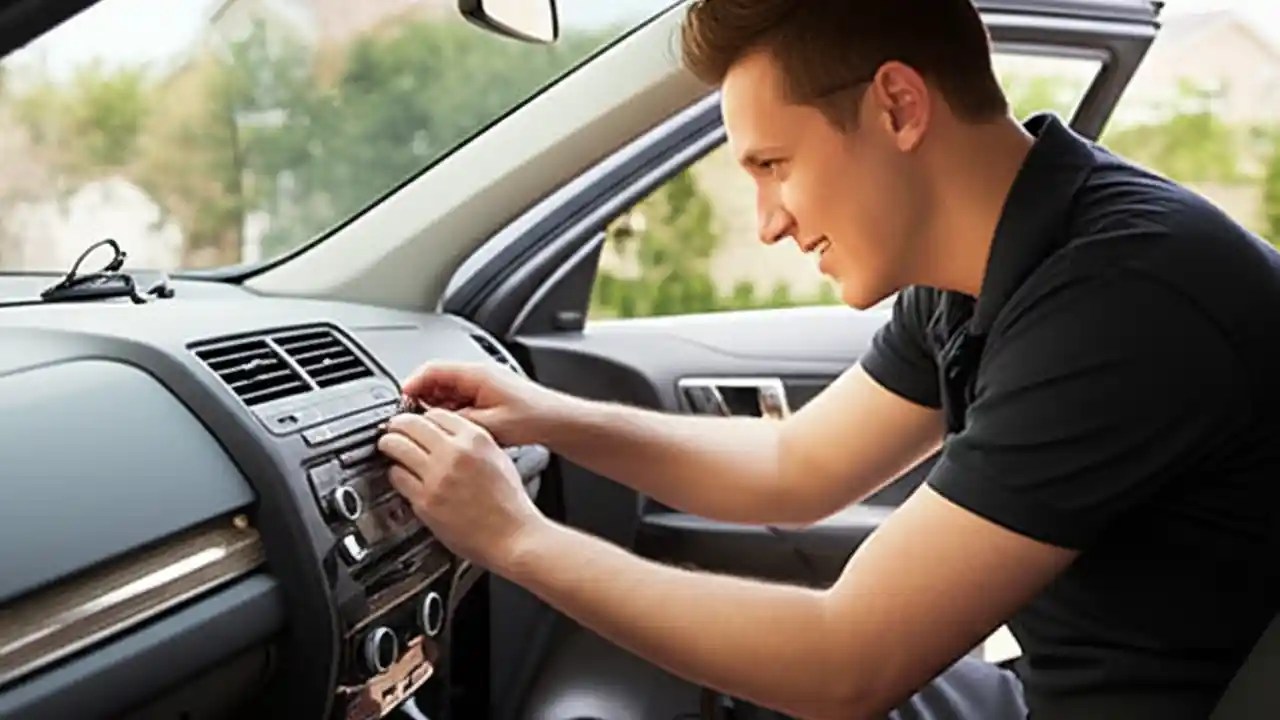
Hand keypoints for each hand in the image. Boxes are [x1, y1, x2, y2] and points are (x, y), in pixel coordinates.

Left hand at [377, 407, 546, 569]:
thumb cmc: (509, 503)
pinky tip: (401, 475)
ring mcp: (437, 477)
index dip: (422, 417)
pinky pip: (397, 477)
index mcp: (476, 439)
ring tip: (389, 447)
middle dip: (397, 425)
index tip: (416, 422)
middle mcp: (455, 453)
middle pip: (410, 424)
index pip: (436, 414)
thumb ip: (472, 441)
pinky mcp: (425, 501)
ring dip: (390, 445)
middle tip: (393, 429)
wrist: (513, 537)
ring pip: (397, 447)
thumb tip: (447, 435)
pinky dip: (396, 473)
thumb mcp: (498, 458)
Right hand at [400, 361, 560, 445]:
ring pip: (447, 390)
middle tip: (413, 419)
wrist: (557, 421)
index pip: (432, 370)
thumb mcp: (488, 426)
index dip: (412, 385)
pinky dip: (451, 410)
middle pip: (437, 379)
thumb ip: (456, 423)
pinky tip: (453, 428)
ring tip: (433, 427)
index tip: (401, 402)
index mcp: (476, 374)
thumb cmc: (532, 418)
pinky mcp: (488, 394)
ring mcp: (483, 383)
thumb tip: (431, 424)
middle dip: (422, 398)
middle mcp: (478, 374)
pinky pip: (460, 398)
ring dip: (437, 406)